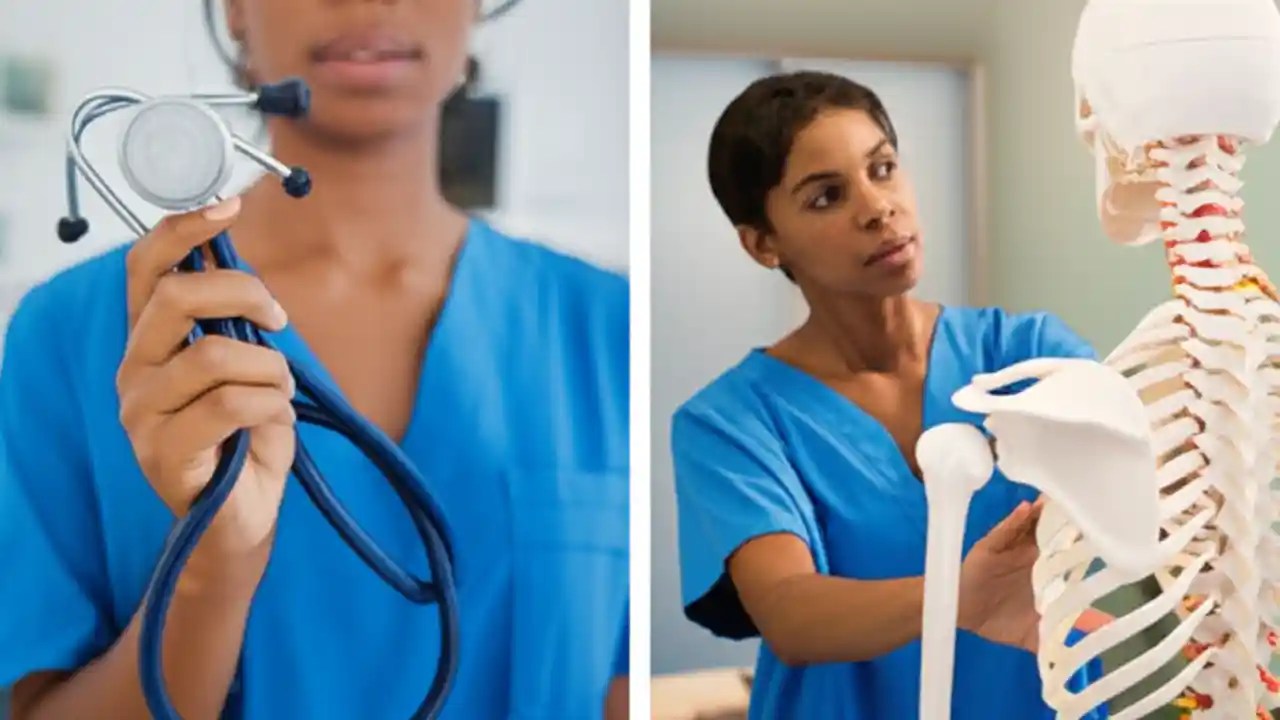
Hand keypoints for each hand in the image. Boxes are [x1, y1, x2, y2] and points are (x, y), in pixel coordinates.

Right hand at [116, 196, 295, 591]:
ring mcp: (142, 414)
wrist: (239, 522)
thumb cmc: (245, 441)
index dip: (181, 231)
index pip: (144, 271)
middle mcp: (134, 372)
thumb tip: (242, 270)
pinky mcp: (163, 452)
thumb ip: (236, 327)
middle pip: (176, 299)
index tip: (227, 206)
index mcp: (150, 344)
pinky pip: (231, 404)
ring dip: (269, 369)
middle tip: (278, 320)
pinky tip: (271, 421)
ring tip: (277, 391)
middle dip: (244, 294)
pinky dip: (269, 405)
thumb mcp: (246, 372)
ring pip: (214, 356)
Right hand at [957, 498, 1110, 651]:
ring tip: (1062, 498)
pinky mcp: (990, 546)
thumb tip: (1099, 636)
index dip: (1083, 541)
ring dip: (1044, 512)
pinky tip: (1027, 509)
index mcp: (1043, 572)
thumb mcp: (1035, 632)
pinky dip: (1015, 519)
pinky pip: (1004, 530)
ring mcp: (1010, 548)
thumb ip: (1062, 635)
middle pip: (1052, 532)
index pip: (1067, 551)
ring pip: (1030, 525)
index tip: (1105, 528)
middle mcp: (1030, 555)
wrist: (961, 616)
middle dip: (1067, 518)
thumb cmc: (997, 620)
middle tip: (1088, 502)